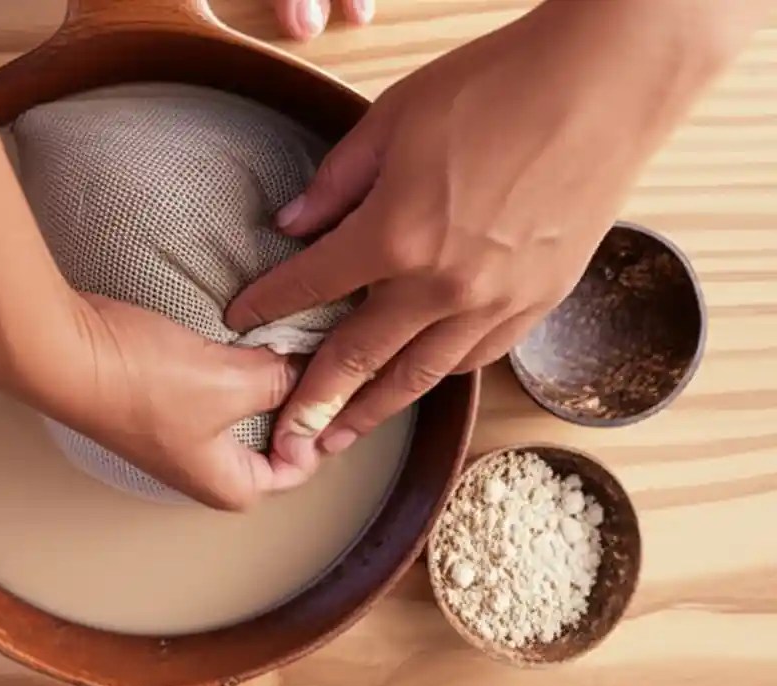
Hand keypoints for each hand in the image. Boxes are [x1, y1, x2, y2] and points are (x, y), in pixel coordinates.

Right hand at [52, 294, 306, 510]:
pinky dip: (232, 368)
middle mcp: (202, 469)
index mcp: (225, 484)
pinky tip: (238, 338)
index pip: (297, 469)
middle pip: (270, 442)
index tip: (325, 382)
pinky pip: (213, 390)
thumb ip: (283, 379)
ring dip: (261, 380)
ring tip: (275, 344)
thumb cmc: (143, 380)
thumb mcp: (232, 380)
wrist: (65, 352)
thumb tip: (312, 370)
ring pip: (242, 412)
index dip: (316, 428)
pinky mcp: (159, 401)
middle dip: (292, 402)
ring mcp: (177, 436)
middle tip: (308, 358)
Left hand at [226, 0, 743, 472]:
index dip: (270, 303)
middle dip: (315, 400)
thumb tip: (293, 225)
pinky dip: (439, 376)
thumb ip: (335, 182)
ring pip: (420, 374)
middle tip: (288, 436)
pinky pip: (477, 357)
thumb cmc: (498, 87)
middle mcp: (441, 285)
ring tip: (342, 435)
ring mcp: (495, 301)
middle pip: (360, 357)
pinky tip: (418, 385)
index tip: (242, 319)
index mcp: (394, 236)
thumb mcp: (393, 118)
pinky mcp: (539, 302)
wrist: (606, 86)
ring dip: (375, 410)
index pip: (312, 285)